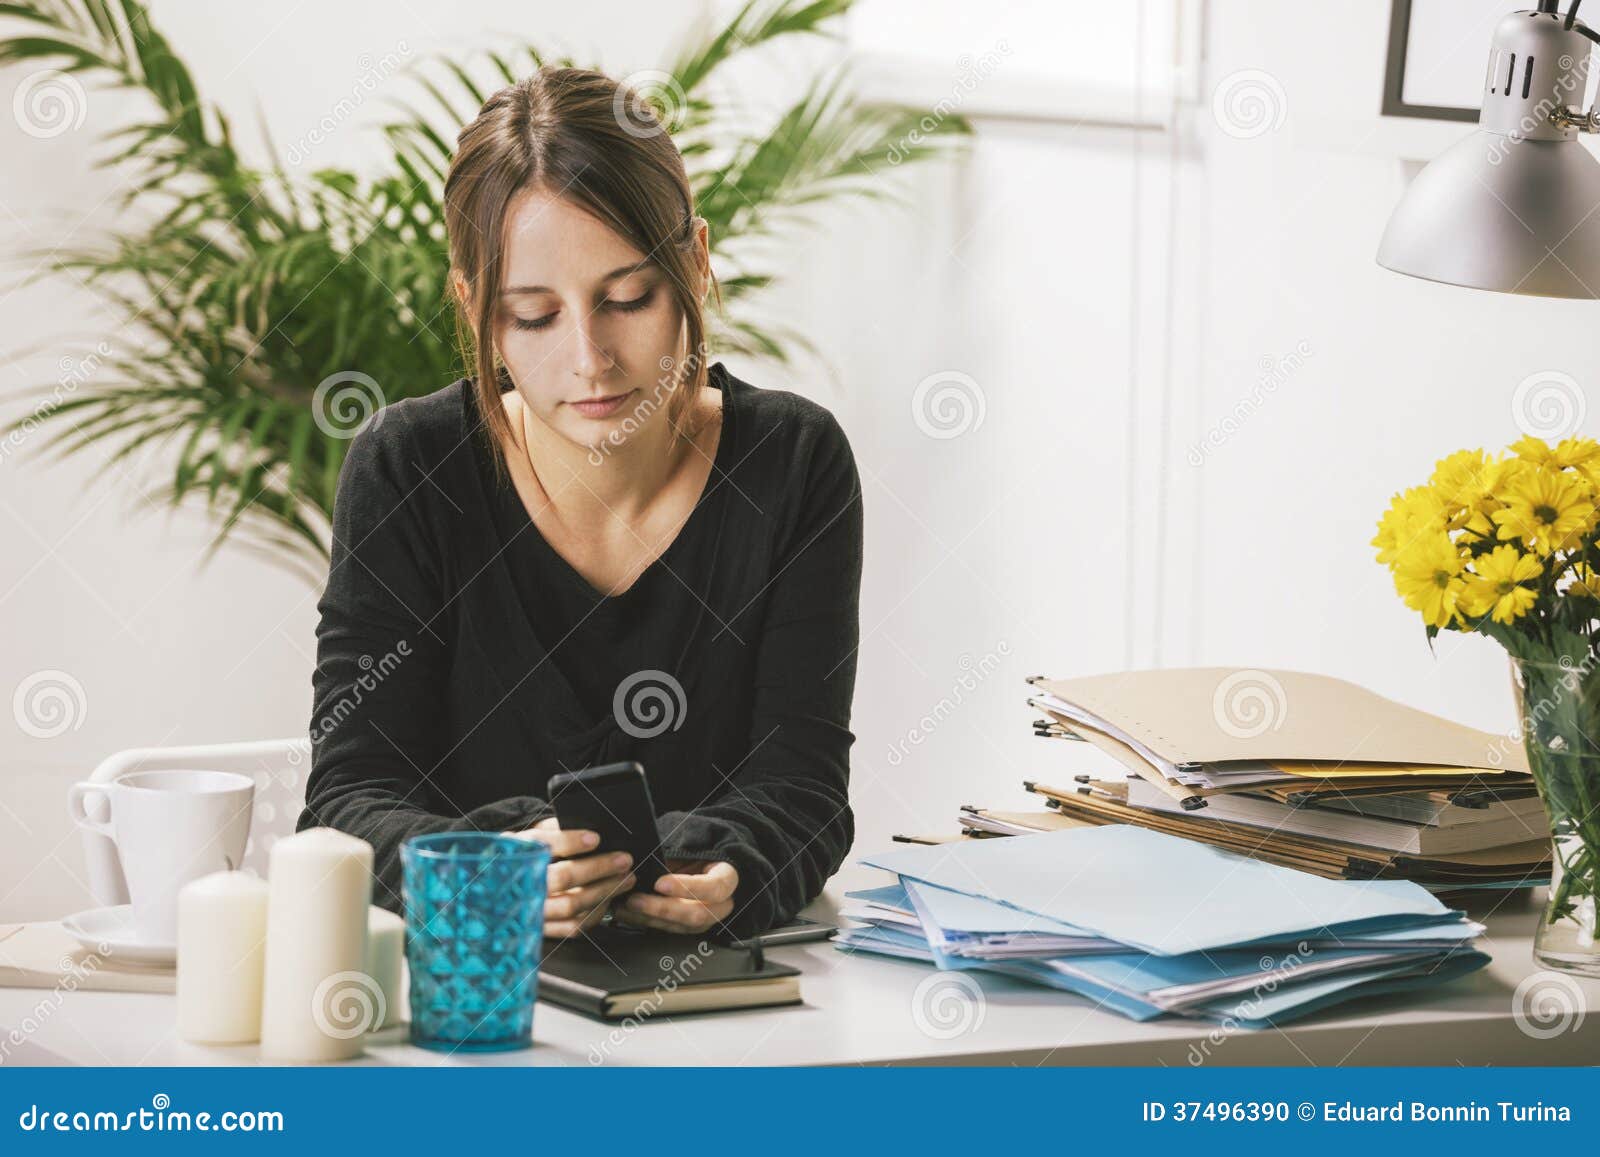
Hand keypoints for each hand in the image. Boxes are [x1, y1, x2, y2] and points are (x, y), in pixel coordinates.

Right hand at [504, 816, 635, 938]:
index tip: (596, 838)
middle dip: (598, 868)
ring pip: (570, 905)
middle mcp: (521, 884)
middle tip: (624, 860)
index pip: (543, 846)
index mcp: (517, 853)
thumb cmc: (523, 857)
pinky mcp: (540, 930)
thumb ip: (554, 830)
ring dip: (604, 892)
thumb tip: (591, 828)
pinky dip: (594, 914)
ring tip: (625, 879)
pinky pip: (571, 928)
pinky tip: (608, 900)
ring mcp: (529, 910)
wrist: (497, 889)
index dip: (570, 841)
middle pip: (562, 878)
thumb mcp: (531, 837)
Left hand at [616, 857, 737, 933]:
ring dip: (649, 918)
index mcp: (727, 877)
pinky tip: (628, 914)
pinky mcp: (690, 927)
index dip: (687, 887)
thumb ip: (677, 854)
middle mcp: (722, 903)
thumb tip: (649, 859)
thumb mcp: (691, 845)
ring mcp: (708, 919)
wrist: (706, 860)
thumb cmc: (699, 850)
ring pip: (681, 926)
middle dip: (662, 908)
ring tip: (625, 907)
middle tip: (636, 899)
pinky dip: (646, 921)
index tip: (660, 883)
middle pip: (697, 914)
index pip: (715, 887)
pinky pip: (669, 929)